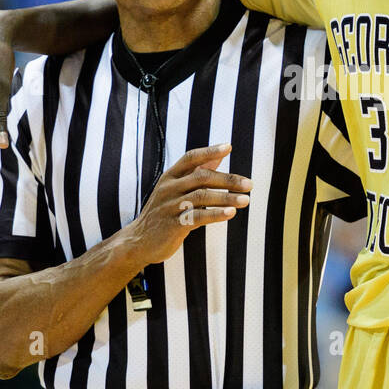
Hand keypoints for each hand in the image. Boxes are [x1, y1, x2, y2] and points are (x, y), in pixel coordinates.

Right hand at [128, 144, 252, 264]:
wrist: (139, 241)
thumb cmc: (164, 212)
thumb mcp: (175, 188)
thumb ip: (197, 172)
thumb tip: (220, 155)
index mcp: (170, 176)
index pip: (191, 157)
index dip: (209, 151)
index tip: (228, 147)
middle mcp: (169, 188)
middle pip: (201, 177)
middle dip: (228, 180)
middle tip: (249, 185)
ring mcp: (169, 206)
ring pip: (201, 197)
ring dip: (226, 198)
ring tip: (246, 200)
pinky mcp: (172, 225)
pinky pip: (197, 217)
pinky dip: (215, 214)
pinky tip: (231, 213)